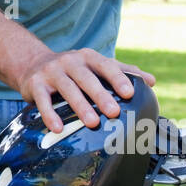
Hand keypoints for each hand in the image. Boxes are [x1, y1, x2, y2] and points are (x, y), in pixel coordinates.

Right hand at [16, 48, 155, 134]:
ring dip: (80, 106)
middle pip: (86, 78)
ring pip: (67, 89)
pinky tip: (58, 128)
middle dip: (101, 95)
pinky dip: (49, 114)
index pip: (106, 65)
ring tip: (92, 123)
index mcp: (88, 57)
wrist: (33, 65)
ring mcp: (51, 72)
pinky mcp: (35, 85)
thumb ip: (122, 72)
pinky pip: (43, 100)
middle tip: (114, 112)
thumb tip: (151, 81)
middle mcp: (70, 61)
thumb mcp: (95, 66)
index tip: (130, 92)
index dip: (118, 78)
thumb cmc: (73, 70)